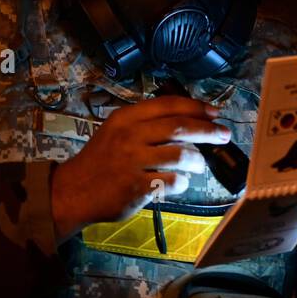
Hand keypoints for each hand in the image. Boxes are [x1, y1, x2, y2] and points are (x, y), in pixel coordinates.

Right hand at [50, 96, 229, 240]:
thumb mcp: (117, 130)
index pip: (169, 105)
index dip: (196, 107)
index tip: (214, 112)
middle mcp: (130, 136)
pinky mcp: (136, 186)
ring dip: (197, 161)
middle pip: (180, 128)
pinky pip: (172, 181)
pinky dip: (182, 182)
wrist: (72, 191)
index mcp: (127, 118)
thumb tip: (191, 122)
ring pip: (181, 155)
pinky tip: (180, 182)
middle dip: (208, 130)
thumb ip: (147, 124)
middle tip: (224, 134)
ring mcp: (133, 162)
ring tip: (199, 165)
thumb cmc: (101, 160)